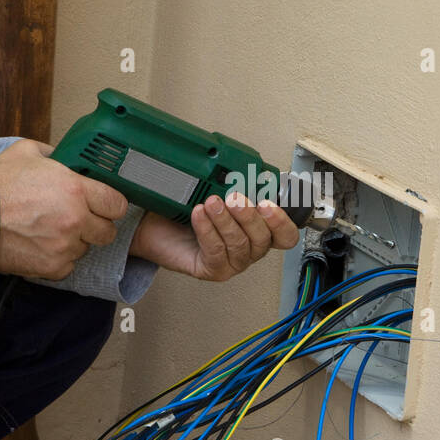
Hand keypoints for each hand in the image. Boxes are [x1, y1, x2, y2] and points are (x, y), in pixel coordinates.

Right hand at [0, 139, 127, 279]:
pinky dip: (59, 259)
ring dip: (75, 242)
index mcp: (75, 189)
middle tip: (78, 219)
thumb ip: (52, 153)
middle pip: (108, 232)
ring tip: (51, 231)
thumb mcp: (25, 152)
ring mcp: (65, 246)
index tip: (103, 205)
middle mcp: (76, 219)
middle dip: (96, 225)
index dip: (111, 204)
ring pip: (86, 249)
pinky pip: (68, 266)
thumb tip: (63, 156)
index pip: (117, 204)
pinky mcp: (52, 267)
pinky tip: (42, 246)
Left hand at [129, 191, 299, 280]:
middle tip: (235, 197)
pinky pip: (216, 252)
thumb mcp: (214, 191)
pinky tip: (199, 215)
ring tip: (212, 202)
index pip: (284, 234)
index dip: (282, 222)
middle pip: (264, 239)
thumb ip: (233, 184)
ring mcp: (232, 262)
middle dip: (250, 216)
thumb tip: (241, 169)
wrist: (154, 225)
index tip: (267, 202)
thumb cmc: (186, 209)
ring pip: (240, 245)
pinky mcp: (213, 270)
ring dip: (226, 221)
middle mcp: (249, 248)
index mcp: (258, 230)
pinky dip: (208, 231)